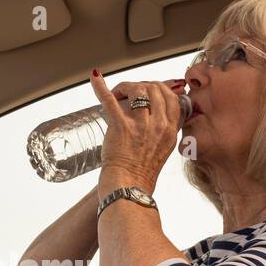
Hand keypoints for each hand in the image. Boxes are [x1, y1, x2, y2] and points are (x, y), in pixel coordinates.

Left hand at [90, 71, 186, 192]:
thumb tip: (161, 112)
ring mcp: (140, 125)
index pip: (170, 96)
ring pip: (137, 89)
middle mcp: (158, 124)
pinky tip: (95, 79)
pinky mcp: (120, 126)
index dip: (158, 88)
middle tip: (129, 93)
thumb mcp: (164, 148)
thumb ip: (166, 128)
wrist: (129, 186)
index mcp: (170, 129)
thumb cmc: (142, 171)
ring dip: (125, 87)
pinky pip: (110, 100)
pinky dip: (101, 87)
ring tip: (117, 95)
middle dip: (141, 85)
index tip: (149, 90)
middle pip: (154, 88)